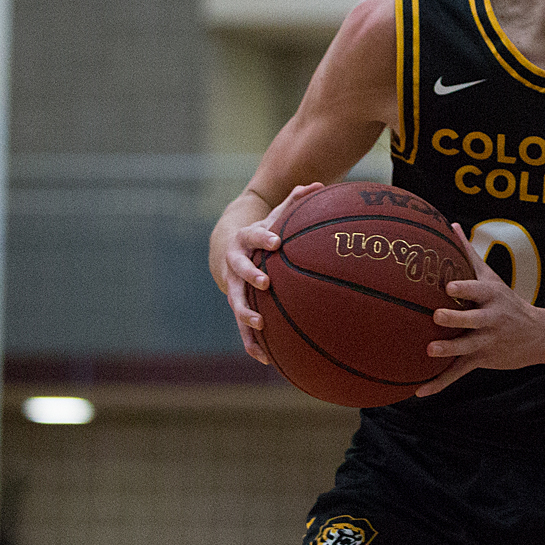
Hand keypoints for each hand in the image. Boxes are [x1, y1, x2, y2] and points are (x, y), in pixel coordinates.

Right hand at [220, 182, 322, 363]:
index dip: (262, 236)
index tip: (275, 241)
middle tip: (265, 282)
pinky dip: (251, 344)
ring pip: (235, 302)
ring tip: (260, 324)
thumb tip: (318, 184)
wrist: (227, 250)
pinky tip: (266, 360)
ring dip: (246, 313)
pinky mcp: (237, 307)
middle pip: (239, 269)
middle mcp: (235, 264)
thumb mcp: (274, 217)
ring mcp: (232, 287)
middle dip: (250, 275)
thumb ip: (294, 202)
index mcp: (245, 241)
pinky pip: (242, 329)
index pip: (252, 235)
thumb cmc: (261, 234)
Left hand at [414, 223, 544, 395]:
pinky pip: (458, 373)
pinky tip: (419, 392)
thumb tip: (450, 225)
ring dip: (449, 349)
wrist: (539, 334)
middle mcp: (490, 319)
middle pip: (472, 319)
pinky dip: (439, 384)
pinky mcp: (482, 360)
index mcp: (491, 296)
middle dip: (456, 318)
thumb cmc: (507, 300)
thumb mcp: (492, 276)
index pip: (477, 290)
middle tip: (437, 316)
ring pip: (466, 347)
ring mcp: (487, 341)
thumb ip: (468, 253)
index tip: (448, 287)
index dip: (464, 289)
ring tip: (430, 351)